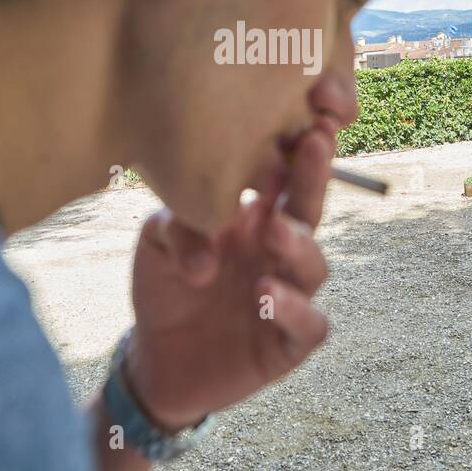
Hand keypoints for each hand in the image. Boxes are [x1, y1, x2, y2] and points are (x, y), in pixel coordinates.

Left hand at [124, 126, 334, 431]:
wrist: (156, 358)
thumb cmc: (164, 286)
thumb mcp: (156, 243)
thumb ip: (178, 227)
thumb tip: (210, 251)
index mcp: (253, 218)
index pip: (283, 176)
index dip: (297, 147)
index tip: (303, 111)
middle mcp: (277, 251)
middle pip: (308, 209)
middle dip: (314, 175)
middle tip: (314, 141)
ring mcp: (288, 294)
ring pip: (315, 266)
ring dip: (300, 246)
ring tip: (276, 232)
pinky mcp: (287, 344)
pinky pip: (312, 326)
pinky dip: (296, 310)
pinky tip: (266, 295)